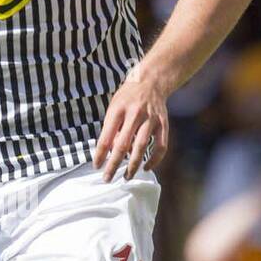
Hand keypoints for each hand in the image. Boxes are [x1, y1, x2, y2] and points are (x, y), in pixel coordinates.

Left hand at [94, 67, 168, 181]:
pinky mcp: (163, 124)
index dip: (100, 154)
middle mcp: (135, 114)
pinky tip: (146, 167)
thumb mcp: (114, 107)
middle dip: (114, 164)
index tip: (96, 166)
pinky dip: (154, 159)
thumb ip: (112, 128)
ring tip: (126, 177)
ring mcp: (151, 119)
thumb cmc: (128, 97)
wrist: (152, 81)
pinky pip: (160, 146)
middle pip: (122, 145)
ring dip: (133, 165)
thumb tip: (112, 152)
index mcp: (118, 110)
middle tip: (108, 178)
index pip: (106, 136)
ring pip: (141, 147)